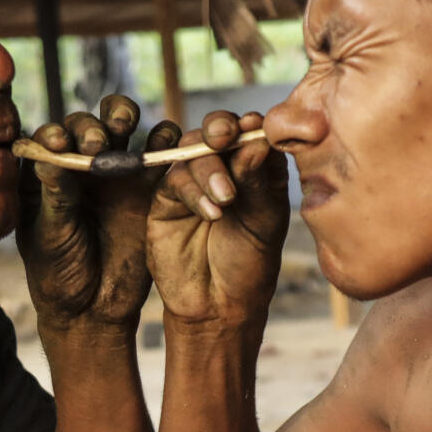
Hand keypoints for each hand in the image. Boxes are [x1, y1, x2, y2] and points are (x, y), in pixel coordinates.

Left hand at [17, 93, 179, 334]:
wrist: (95, 309)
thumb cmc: (59, 273)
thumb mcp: (50, 236)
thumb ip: (54, 195)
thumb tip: (50, 154)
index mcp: (48, 174)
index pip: (51, 138)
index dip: (56, 134)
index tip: (61, 144)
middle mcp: (81, 165)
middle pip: (89, 124)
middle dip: (92, 126)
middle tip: (98, 143)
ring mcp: (116, 172)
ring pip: (123, 126)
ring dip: (123, 117)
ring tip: (124, 126)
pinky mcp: (149, 185)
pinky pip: (160, 152)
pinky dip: (165, 140)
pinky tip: (163, 141)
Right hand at [146, 109, 290, 327]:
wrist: (217, 305)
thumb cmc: (249, 264)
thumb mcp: (264, 222)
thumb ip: (258, 181)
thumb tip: (256, 138)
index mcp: (256, 168)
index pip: (253, 132)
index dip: (253, 125)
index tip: (256, 126)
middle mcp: (224, 168)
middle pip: (217, 130)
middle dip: (220, 128)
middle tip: (226, 137)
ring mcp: (193, 181)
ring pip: (192, 149)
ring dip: (209, 166)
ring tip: (226, 198)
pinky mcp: (166, 198)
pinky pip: (174, 178)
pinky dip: (192, 189)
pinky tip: (211, 213)